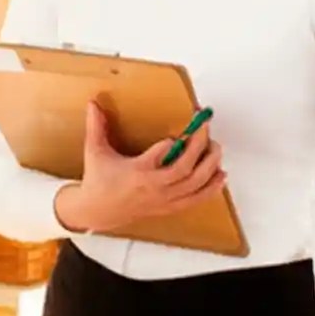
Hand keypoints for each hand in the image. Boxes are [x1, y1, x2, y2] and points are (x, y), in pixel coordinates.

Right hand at [55, 100, 225, 232]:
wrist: (98, 212)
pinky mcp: (169, 207)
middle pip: (186, 168)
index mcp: (138, 171)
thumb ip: (96, 126)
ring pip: (195, 184)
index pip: (162, 154)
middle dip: (199, 146)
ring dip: (210, 165)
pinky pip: (196, 199)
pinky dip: (211, 188)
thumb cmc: (98, 181)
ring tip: (216, 148)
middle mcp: (154, 187)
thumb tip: (93, 103)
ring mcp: (164, 199)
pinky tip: (221, 176)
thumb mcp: (95, 151)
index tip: (182, 128)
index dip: (173, 141)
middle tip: (205, 128)